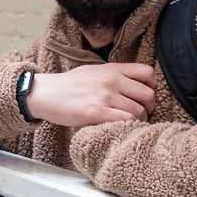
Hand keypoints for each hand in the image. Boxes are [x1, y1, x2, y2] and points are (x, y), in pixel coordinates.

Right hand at [25, 63, 155, 126]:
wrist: (45, 93)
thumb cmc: (69, 85)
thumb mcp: (94, 71)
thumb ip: (114, 75)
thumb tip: (134, 84)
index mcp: (113, 69)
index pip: (148, 73)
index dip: (151, 87)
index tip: (143, 96)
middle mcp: (112, 80)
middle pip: (148, 95)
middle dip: (148, 108)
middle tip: (139, 114)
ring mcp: (105, 96)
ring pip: (139, 111)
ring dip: (138, 121)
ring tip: (128, 123)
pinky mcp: (97, 112)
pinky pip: (126, 120)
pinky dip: (128, 126)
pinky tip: (119, 127)